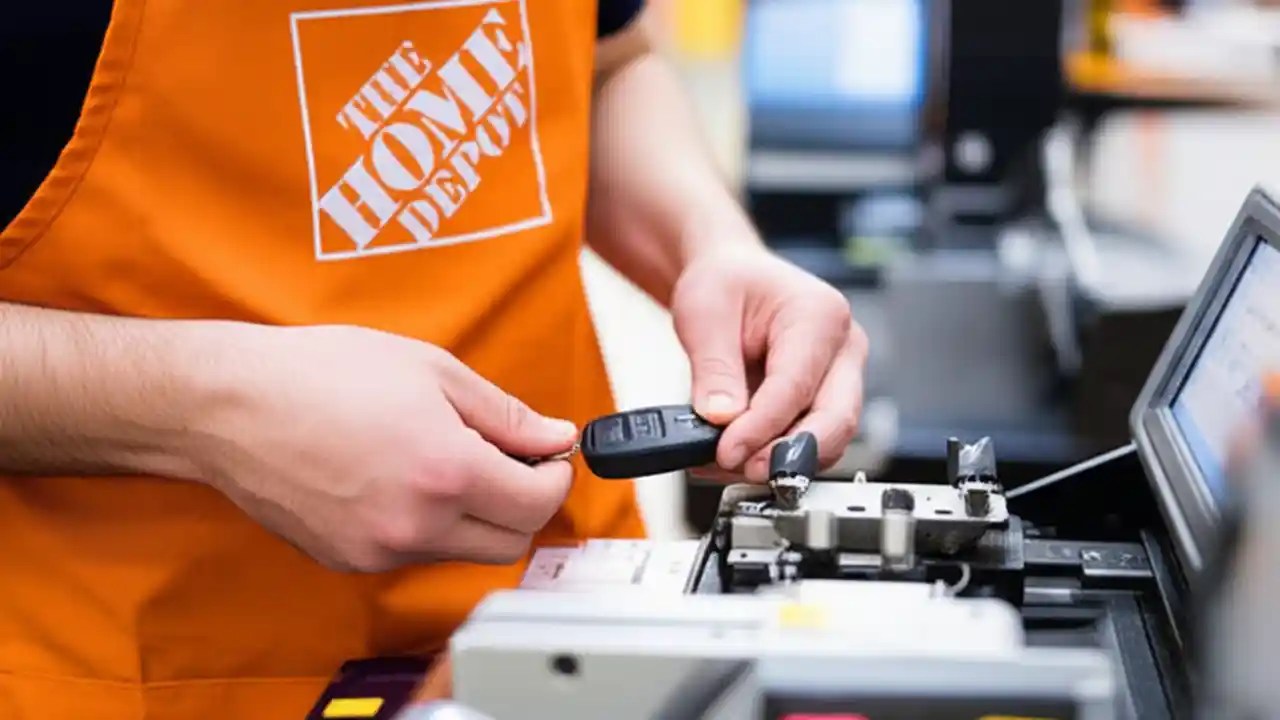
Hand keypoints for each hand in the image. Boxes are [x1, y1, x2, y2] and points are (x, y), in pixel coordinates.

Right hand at [188, 324, 577, 571]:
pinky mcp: (350, 560)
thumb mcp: (432, 371)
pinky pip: (416, 553)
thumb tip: (555, 436)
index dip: (555, 477)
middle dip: (522, 504)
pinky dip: (428, 525)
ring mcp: (381, 550)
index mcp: (447, 472)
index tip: (547, 456)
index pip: (539, 504)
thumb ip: (505, 414)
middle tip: (507, 461)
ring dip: (476, 517)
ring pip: (464, 551)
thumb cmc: (320, 374)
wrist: (229, 406)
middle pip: (510, 542)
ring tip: (445, 462)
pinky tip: (402, 479)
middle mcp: (417, 524)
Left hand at [671, 247, 867, 480]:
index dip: (762, 427)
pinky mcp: (826, 401)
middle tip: (744, 469)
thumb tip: (722, 420)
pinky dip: (776, 456)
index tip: (727, 451)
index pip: (797, 386)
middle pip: (835, 419)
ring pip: (828, 439)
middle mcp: (843, 348)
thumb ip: (714, 369)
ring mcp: (841, 377)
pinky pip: (810, 440)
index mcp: (820, 314)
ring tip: (727, 462)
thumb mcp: (704, 314)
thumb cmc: (726, 284)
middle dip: (789, 455)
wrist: (732, 280)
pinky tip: (737, 456)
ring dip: (780, 461)